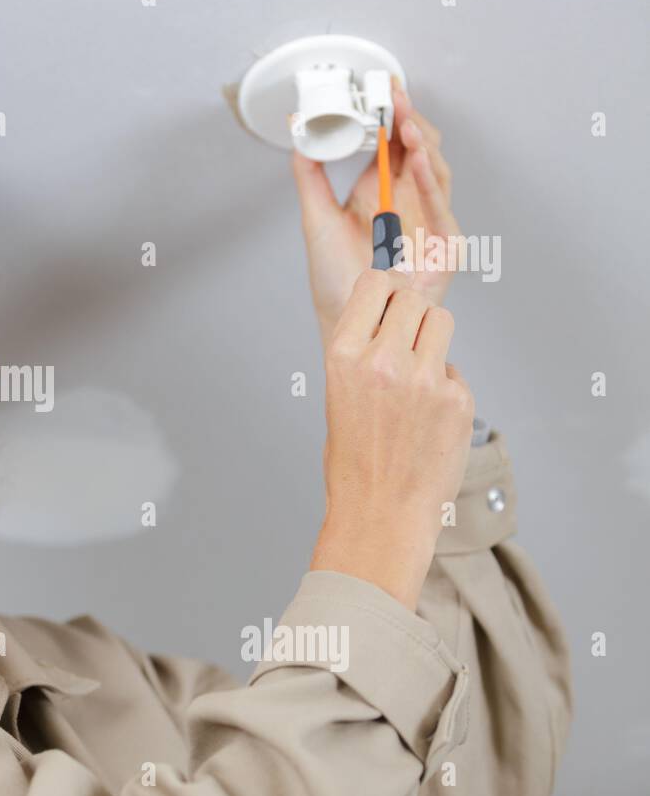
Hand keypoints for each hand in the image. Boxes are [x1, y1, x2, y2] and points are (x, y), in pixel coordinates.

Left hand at [291, 77, 459, 349]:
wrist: (349, 320)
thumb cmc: (339, 280)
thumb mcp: (316, 218)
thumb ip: (309, 176)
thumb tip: (298, 135)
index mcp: (381, 190)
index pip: (395, 142)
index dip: (392, 113)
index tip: (381, 87)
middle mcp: (409, 200)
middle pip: (421, 148)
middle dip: (409, 118)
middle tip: (393, 95)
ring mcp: (430, 220)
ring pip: (437, 170)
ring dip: (423, 144)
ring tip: (405, 121)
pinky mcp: (445, 246)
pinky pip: (443, 208)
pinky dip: (433, 183)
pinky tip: (421, 161)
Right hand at [309, 268, 475, 609]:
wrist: (380, 512)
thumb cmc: (354, 459)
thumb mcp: (338, 392)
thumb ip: (363, 349)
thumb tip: (390, 311)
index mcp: (344, 355)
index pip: (376, 284)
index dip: (385, 289)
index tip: (388, 300)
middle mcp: (384, 360)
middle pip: (413, 299)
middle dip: (410, 313)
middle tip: (404, 340)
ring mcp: (425, 379)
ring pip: (441, 323)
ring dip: (432, 339)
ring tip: (417, 373)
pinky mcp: (457, 399)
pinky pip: (455, 370)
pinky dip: (445, 385)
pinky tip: (428, 417)